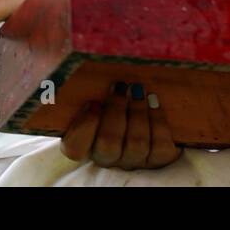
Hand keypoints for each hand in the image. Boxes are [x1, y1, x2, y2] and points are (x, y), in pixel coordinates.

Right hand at [61, 81, 183, 169]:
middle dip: (116, 111)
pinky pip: (159, 147)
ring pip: (136, 144)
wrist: (139, 116)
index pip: (75, 149)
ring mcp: (133, 162)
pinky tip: (153, 103)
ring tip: (138, 90)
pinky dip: (157, 123)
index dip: (85, 128)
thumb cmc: (111, 102)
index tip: (93, 103)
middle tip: (121, 86)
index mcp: (84, 144)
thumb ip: (85, 90)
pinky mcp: (157, 160)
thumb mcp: (94, 96)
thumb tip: (70, 68)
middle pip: (108, 145)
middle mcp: (107, 158)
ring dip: (138, 112)